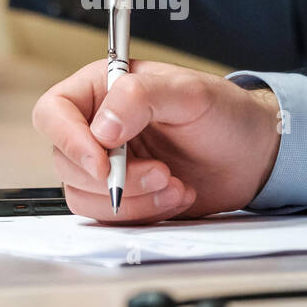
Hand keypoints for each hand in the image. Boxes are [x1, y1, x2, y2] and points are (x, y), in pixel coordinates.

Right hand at [32, 59, 281, 223]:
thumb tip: (103, 128)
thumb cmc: (223, 113)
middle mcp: (96, 127)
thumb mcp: (188, 93)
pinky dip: (144, 213)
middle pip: (66, 162)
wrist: (252, 155)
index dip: (68, 140)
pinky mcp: (124, 196)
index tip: (103, 162)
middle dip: (114, 177)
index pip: (54, 113)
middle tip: (161, 171)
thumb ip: (141, 97)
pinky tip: (177, 195)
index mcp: (100, 90)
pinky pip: (110, 216)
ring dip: (133, 199)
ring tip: (174, 183)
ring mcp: (109, 165)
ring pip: (85, 196)